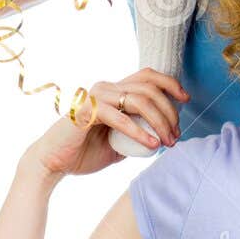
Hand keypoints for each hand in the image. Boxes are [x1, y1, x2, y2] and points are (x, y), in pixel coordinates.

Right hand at [25, 71, 190, 178]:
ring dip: (159, 122)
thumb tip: (165, 134)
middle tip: (176, 135)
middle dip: (169, 112)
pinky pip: (119, 117)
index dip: (170, 83)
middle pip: (149, 88)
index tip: (185, 100)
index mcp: (114, 90)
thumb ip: (137, 133)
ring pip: (139, 100)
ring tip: (167, 142)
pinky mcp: (86, 111)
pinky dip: (138, 131)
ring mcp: (95, 97)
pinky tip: (151, 144)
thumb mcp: (119, 143)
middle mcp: (106, 88)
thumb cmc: (84, 152)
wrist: (53, 163)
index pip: (147, 75)